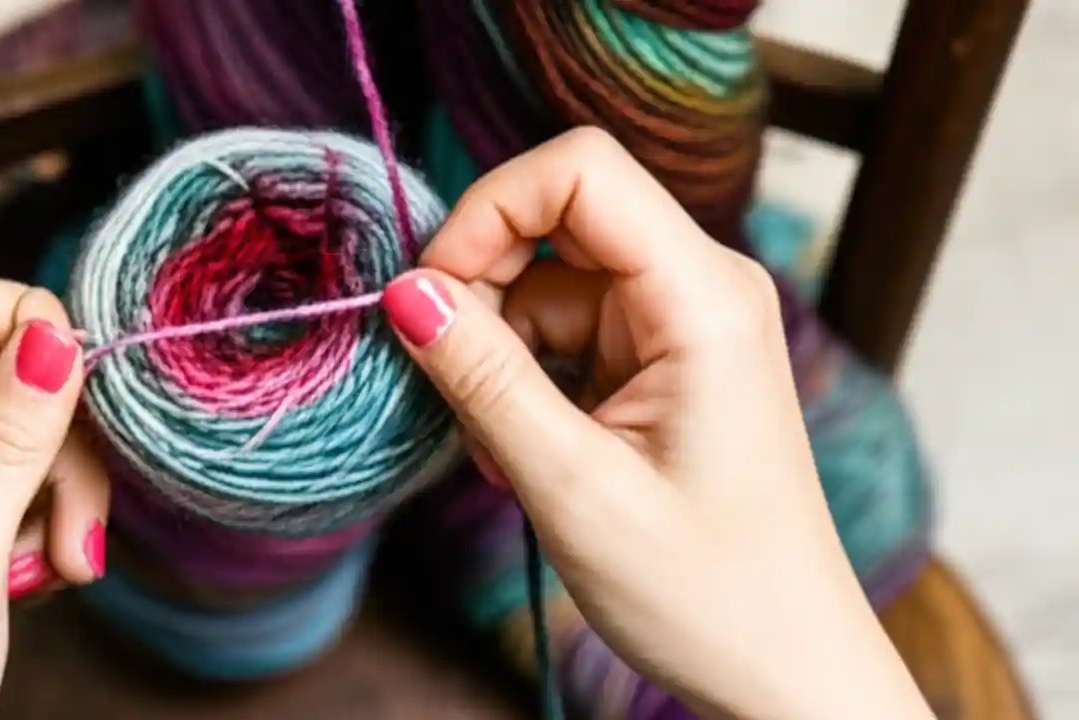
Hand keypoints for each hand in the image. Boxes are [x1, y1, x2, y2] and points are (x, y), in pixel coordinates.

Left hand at [0, 272, 108, 719]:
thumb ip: (7, 448)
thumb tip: (59, 336)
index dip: (22, 322)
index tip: (88, 385)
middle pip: (1, 376)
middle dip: (60, 446)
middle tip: (77, 533)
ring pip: (27, 432)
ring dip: (66, 496)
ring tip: (62, 571)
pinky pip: (28, 482)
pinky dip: (53, 523)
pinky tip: (40, 579)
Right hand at [382, 129, 932, 719]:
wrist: (780, 662)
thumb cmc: (704, 590)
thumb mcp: (573, 487)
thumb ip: (485, 378)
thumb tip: (406, 290)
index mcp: (704, 298)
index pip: (581, 171)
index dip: (489, 210)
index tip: (432, 295)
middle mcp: (701, 288)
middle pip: (559, 222)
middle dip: (484, 291)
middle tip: (455, 385)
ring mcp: (682, 323)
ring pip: (550, 284)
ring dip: (503, 354)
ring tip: (504, 451)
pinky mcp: (662, 360)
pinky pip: (567, 332)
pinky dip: (528, 382)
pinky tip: (529, 455)